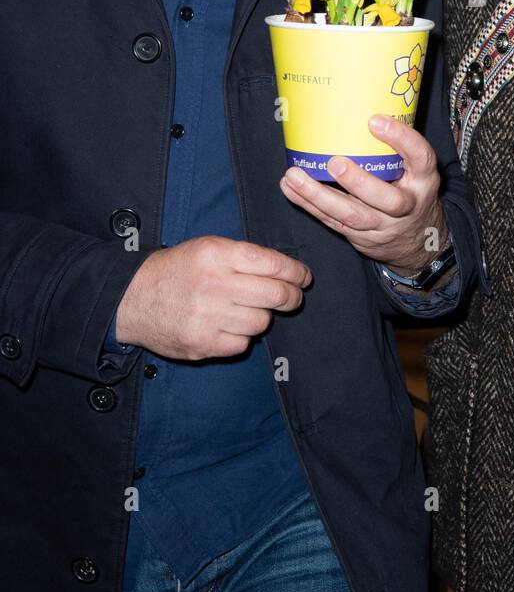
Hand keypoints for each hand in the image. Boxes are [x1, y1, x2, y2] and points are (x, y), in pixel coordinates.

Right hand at [115, 236, 311, 360]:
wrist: (131, 298)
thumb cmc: (177, 270)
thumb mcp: (207, 248)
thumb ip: (244, 257)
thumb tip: (287, 271)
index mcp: (217, 254)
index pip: (273, 263)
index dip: (296, 272)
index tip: (304, 278)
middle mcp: (214, 284)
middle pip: (275, 295)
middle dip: (291, 297)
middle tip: (293, 298)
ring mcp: (208, 316)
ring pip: (262, 322)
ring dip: (262, 316)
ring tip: (249, 310)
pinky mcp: (202, 343)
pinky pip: (242, 343)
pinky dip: (242, 337)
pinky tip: (229, 326)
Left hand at [280, 114, 444, 275]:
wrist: (417, 239)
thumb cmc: (411, 189)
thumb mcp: (416, 168)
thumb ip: (396, 146)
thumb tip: (358, 107)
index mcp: (424, 180)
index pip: (420, 157)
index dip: (400, 139)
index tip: (375, 120)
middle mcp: (408, 205)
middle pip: (386, 199)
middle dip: (358, 182)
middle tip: (334, 162)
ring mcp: (383, 225)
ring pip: (351, 215)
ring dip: (319, 196)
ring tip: (294, 176)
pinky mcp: (361, 236)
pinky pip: (332, 221)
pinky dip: (309, 205)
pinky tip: (290, 189)